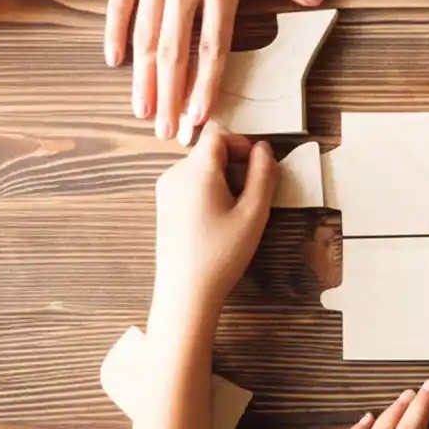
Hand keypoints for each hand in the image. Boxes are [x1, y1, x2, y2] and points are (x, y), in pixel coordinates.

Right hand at [106, 0, 321, 140]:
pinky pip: (121, 4)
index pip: (213, 46)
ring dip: (145, 78)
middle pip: (176, 53)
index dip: (206, 85)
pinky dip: (117, 34)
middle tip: (168, 133)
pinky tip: (116, 62)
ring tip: (143, 112)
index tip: (201, 116)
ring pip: (146, 37)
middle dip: (172, 98)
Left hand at [153, 124, 275, 320]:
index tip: (259, 165)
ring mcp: (165, 191)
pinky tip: (218, 220)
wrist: (186, 292)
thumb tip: (264, 149)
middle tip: (253, 193)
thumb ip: (263, 175)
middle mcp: (175, 174)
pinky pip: (189, 184)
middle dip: (234, 164)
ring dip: (222, 179)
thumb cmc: (222, 253)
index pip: (218, 136)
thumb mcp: (253, 213)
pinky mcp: (164, 207)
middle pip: (208, 152)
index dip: (241, 144)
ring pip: (199, 169)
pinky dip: (208, 191)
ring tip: (237, 210)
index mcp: (196, 171)